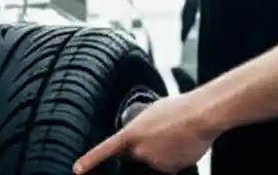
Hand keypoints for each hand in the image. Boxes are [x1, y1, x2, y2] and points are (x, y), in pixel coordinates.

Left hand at [73, 93, 217, 173]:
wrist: (200, 116)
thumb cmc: (179, 109)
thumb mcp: (151, 112)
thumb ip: (140, 126)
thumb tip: (140, 134)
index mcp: (131, 134)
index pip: (104, 150)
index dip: (89, 161)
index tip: (77, 170)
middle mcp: (140, 152)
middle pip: (135, 156)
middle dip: (144, 149)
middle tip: (161, 134)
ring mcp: (154, 163)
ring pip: (154, 162)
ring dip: (162, 153)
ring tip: (175, 136)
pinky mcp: (170, 170)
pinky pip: (168, 167)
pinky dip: (174, 158)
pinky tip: (181, 145)